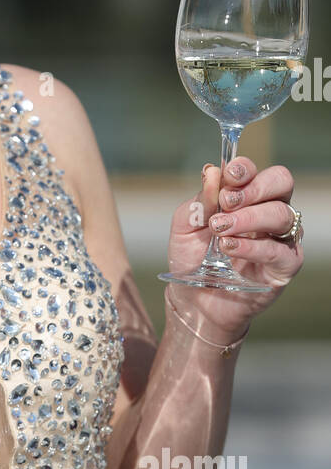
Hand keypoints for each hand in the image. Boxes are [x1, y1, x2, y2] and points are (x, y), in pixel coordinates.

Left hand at [164, 157, 303, 339]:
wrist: (194, 300)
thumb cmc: (192, 260)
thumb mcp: (184, 227)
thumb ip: (199, 201)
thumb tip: (212, 171)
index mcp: (246, 198)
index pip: (257, 172)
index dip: (245, 168)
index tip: (229, 176)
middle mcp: (267, 213)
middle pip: (281, 183)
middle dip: (255, 187)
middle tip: (227, 203)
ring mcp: (279, 238)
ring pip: (282, 215)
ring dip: (249, 218)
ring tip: (220, 229)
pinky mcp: (284, 266)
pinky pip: (278, 250)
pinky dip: (253, 246)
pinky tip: (230, 248)